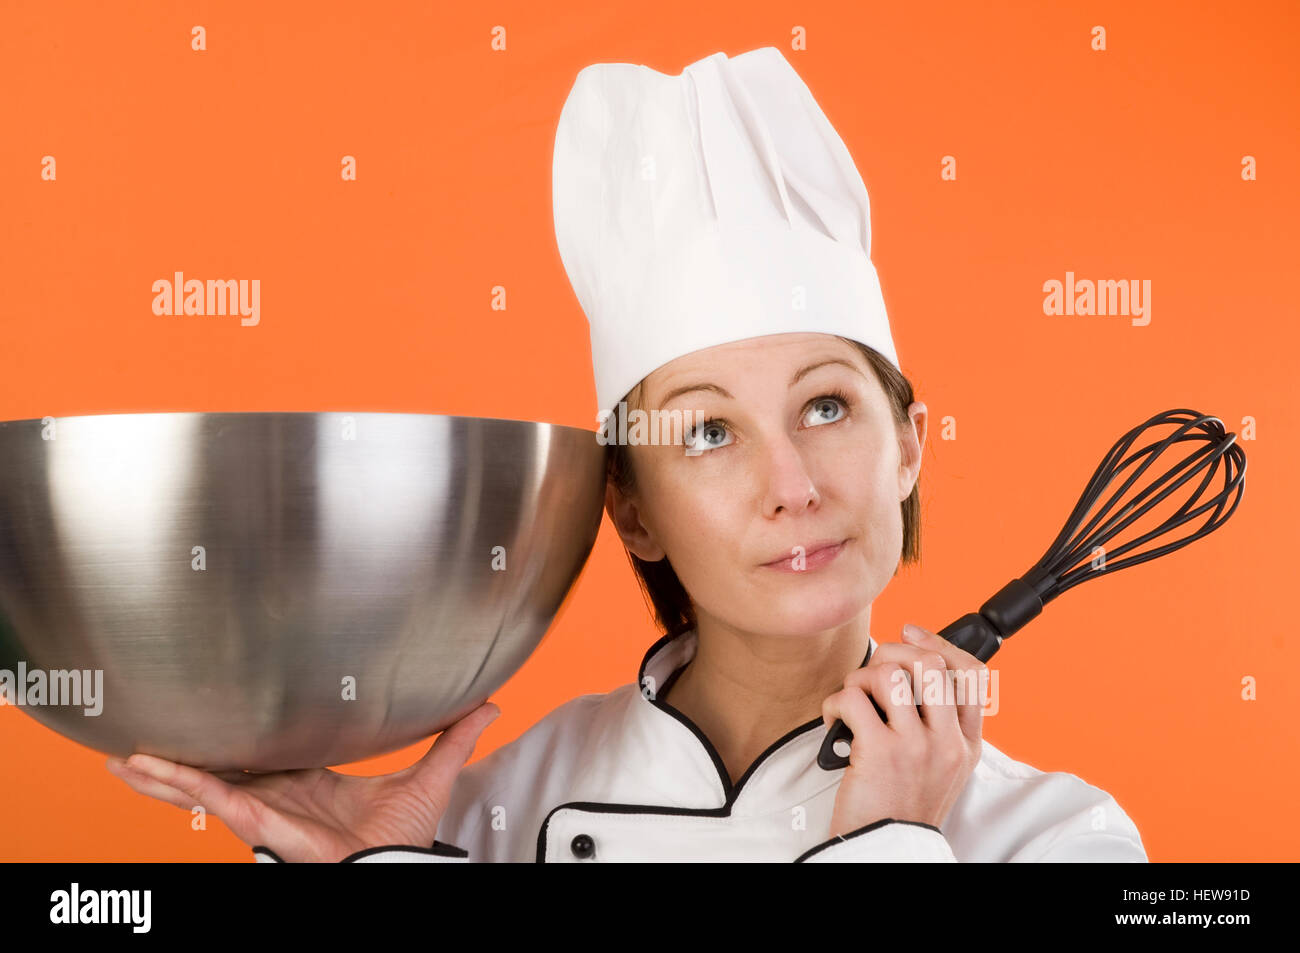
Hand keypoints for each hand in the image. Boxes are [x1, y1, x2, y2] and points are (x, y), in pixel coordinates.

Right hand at [106, 701, 500, 861]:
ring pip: (201, 783)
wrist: (395, 871)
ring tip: (120, 757)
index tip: (214, 717)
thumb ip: (453, 737)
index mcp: (306, 780)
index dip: (238, 738)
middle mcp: (277, 794)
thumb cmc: (404, 839)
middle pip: (219, 769)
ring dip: (162, 771)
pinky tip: (143, 767)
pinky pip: (210, 796)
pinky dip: (176, 782)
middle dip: (180, 758)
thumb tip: (489, 703)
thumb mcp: (426, 775)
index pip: (263, 754)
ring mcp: (261, 808)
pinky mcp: (256, 819)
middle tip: (138, 737)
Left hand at [821, 624, 983, 837]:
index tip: (911, 634)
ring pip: (888, 674)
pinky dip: (835, 703)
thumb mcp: (940, 769)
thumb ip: (938, 727)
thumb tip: (908, 672)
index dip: (939, 643)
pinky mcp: (880, 752)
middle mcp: (947, 743)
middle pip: (930, 664)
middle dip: (892, 652)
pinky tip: (835, 721)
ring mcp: (916, 746)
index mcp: (966, 745)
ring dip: (860, 679)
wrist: (886, 851)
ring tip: (853, 701)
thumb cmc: (901, 807)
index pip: (971, 675)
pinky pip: (853, 698)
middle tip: (872, 669)